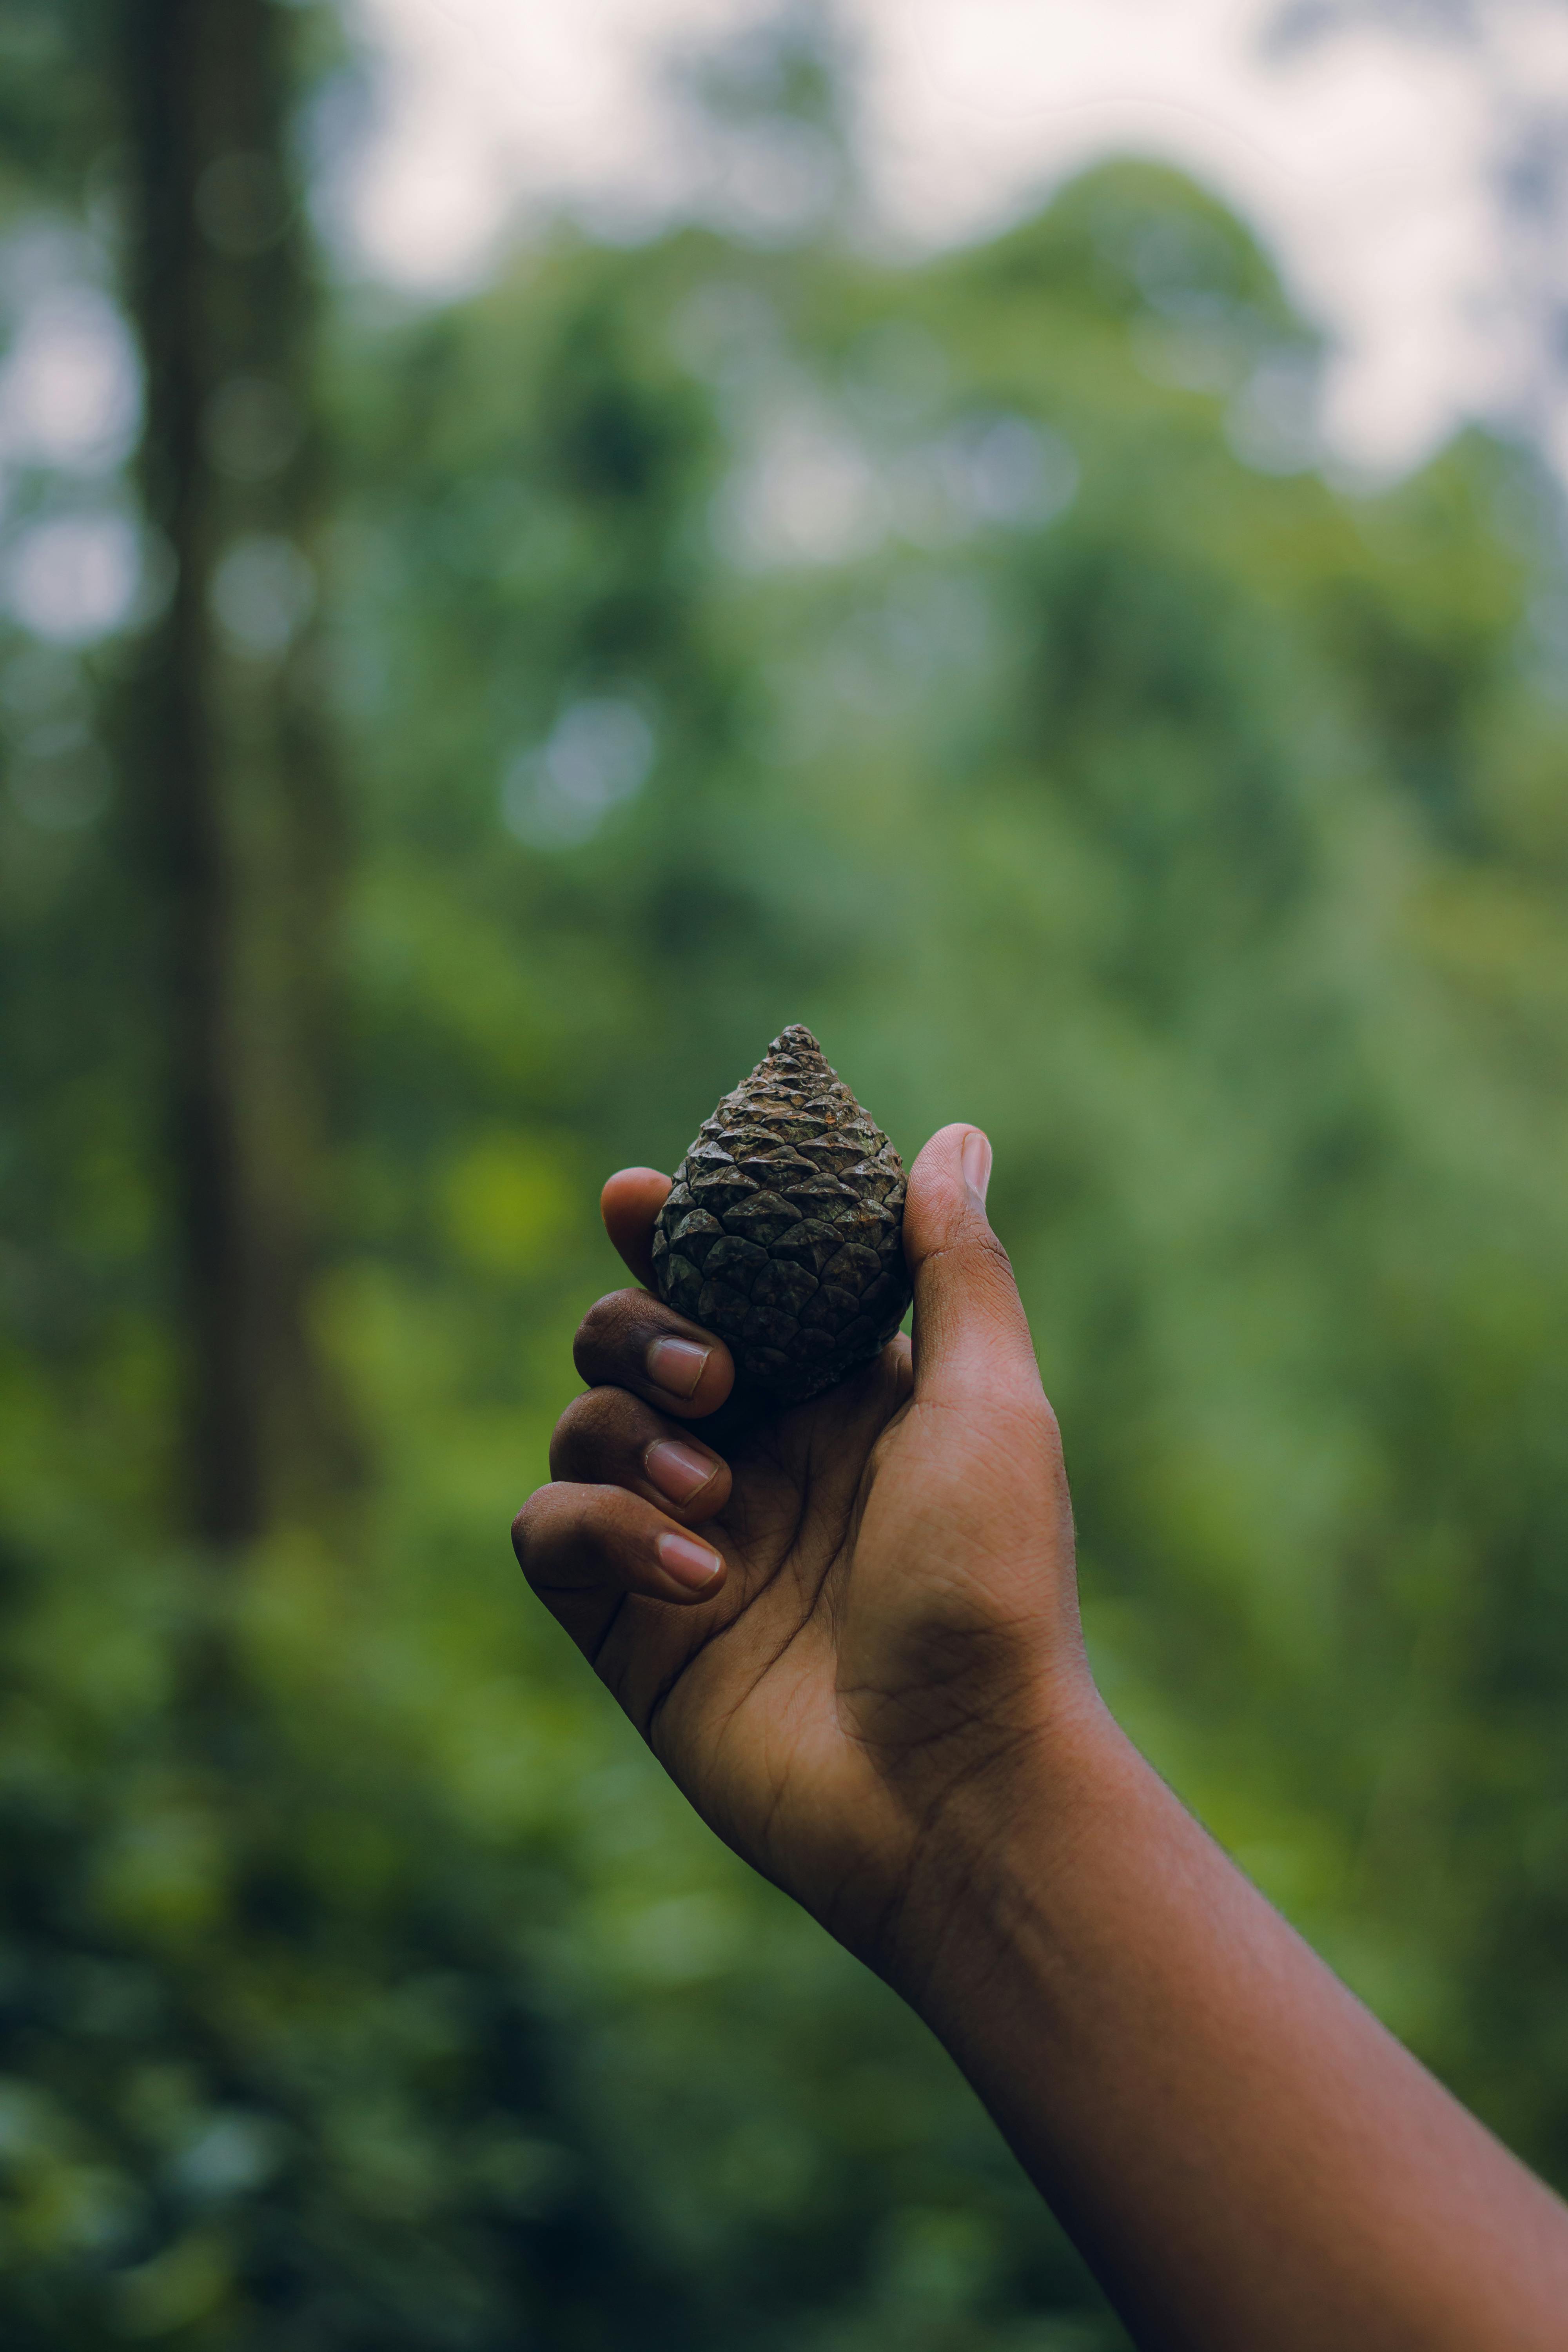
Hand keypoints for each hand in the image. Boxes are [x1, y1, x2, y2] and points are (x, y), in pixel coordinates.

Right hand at [513, 1123, 1092, 1973]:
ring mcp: (684, 1540)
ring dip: (627, 1434)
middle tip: (712, 1378)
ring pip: (578, 1424)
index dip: (671, 1232)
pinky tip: (696, 1577)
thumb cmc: (993, 1591)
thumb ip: (952, 1267)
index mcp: (835, 1399)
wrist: (955, 1786)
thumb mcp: (990, 1404)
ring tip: (715, 1494)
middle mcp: (755, 1458)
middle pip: (628, 1338)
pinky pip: (550, 1528)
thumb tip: (951, 1137)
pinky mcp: (628, 1624)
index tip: (638, 1197)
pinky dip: (603, 1528)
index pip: (726, 1283)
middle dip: (643, 1330)